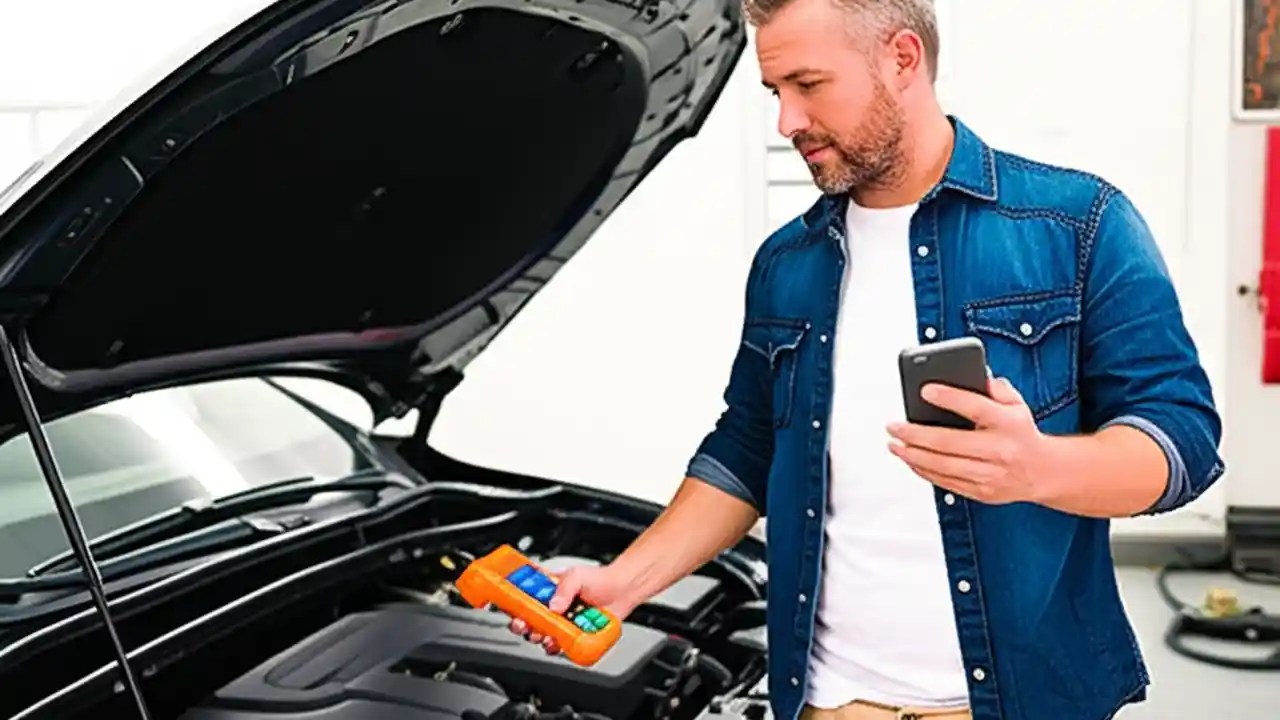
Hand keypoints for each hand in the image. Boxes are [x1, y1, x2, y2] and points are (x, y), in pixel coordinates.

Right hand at [507, 563, 639, 654]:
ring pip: (542, 635)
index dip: (513, 606)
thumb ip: (564, 588)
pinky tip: (559, 643)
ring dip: (539, 638)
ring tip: (543, 636)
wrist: (623, 590)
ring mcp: (563, 623)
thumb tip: (554, 605)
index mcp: (547, 591)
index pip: (523, 598)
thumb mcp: (577, 576)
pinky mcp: (574, 636)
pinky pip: (561, 646)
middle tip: (524, 625)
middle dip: (522, 625)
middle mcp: (552, 608)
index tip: (511, 610)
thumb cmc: (600, 579)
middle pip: (528, 621)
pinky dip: (557, 647)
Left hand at [886, 376, 1046, 504]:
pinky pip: (945, 482)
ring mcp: (990, 474)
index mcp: (1008, 424)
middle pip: (948, 442)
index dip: (948, 398)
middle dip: (915, 434)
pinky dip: (923, 471)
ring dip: (912, 455)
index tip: (925, 390)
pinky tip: (910, 460)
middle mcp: (999, 450)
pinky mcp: (981, 492)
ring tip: (894, 444)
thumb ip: (997, 388)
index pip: (975, 407)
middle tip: (893, 426)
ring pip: (942, 466)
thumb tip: (976, 375)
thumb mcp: (1016, 404)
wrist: (1044, 472)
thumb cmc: (1021, 433)